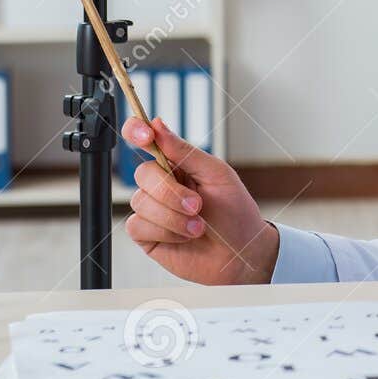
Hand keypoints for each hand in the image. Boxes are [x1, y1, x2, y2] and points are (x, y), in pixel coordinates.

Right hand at [122, 116, 279, 284]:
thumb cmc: (235, 212)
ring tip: (199, 226)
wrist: (240, 253)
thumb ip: (185, 152)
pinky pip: (138, 225)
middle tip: (199, 205)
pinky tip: (184, 237)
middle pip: (143, 173)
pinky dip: (166, 232)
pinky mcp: (146, 234)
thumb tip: (158, 124)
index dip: (137, 131)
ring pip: (140, 202)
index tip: (146, 136)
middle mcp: (161, 183)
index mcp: (177, 163)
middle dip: (171, 192)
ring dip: (173, 217)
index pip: (146, 138)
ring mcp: (151, 208)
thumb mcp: (217, 175)